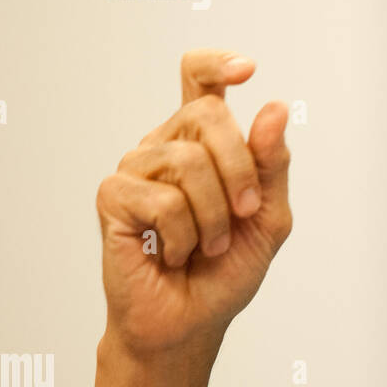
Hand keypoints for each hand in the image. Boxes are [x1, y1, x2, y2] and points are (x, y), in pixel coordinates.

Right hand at [95, 49, 292, 358]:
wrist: (192, 321)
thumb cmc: (225, 270)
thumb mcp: (268, 215)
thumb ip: (272, 163)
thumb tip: (273, 108)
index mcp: (202, 143)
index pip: (200, 81)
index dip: (218, 64)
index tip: (245, 70)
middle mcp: (165, 145)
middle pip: (207, 114)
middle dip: (241, 168)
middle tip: (245, 213)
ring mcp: (135, 168)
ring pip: (188, 161)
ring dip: (215, 215)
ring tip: (208, 245)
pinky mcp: (113, 197)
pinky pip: (163, 200)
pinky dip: (185, 235)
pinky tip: (175, 253)